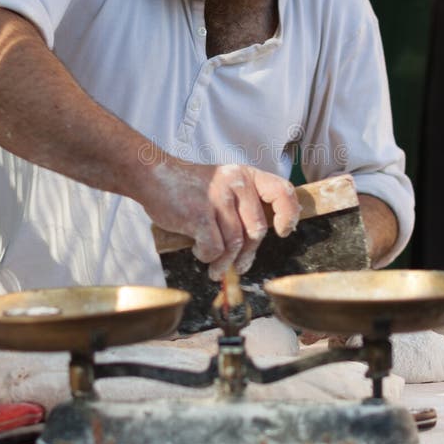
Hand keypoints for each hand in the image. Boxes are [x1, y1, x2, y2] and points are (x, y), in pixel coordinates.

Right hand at [141, 156, 300, 279]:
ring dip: (225, 262)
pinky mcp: (200, 214)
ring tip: (216, 267)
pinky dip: (207, 256)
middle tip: (238, 265)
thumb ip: (244, 205)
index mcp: (247, 175)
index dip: (289, 214)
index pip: (282, 191)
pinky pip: (215, 248)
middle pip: (257, 229)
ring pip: (236, 243)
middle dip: (248, 254)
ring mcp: (218, 197)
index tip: (283, 231)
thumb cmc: (190, 187)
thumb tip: (257, 242)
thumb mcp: (225, 185)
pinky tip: (199, 251)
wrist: (154, 176)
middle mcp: (237, 183)